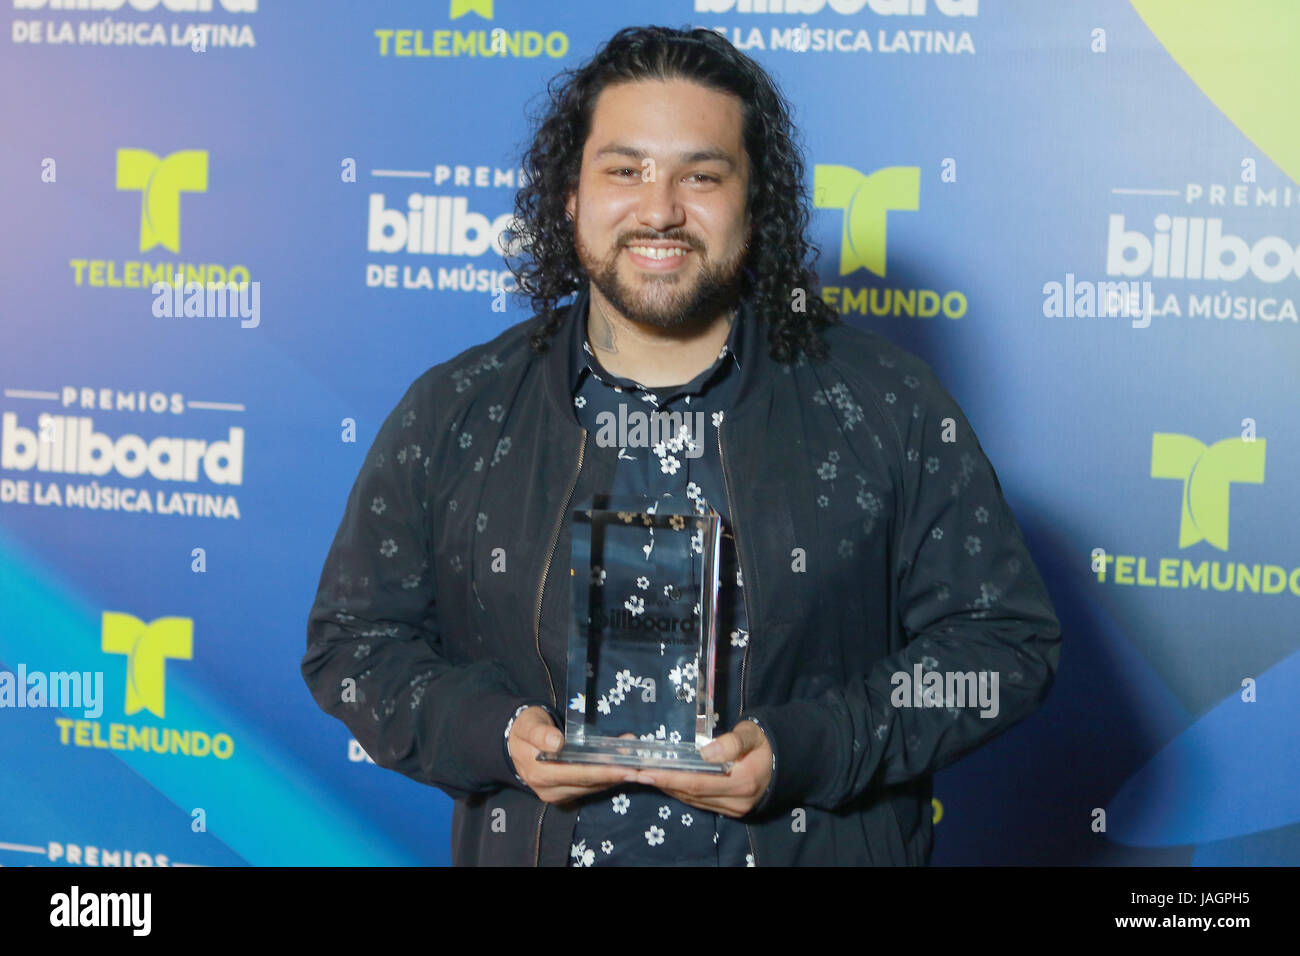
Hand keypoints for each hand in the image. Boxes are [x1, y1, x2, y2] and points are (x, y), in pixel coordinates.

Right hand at [508, 706, 636, 804]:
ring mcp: (558, 794)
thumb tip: (557, 743)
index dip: (603, 772)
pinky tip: (624, 766)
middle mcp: (550, 790)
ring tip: (638, 763)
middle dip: (617, 775)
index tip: (626, 768)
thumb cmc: (524, 728)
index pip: (578, 774)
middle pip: (590, 784)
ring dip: (616, 776)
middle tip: (643, 767)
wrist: (513, 742)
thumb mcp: (529, 723)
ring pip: (593, 788)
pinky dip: (608, 777)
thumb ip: (541, 733)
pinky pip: (591, 787)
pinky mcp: (565, 793)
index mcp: (540, 773)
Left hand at [629, 719, 772, 817]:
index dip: (670, 778)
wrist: (784, 760)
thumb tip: (706, 752)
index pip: (697, 783)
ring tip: (647, 776)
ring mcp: (735, 809)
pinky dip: (683, 793)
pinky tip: (668, 782)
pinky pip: (701, 803)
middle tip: (636, 773)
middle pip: (692, 794)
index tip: (646, 771)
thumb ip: (732, 741)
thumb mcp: (752, 733)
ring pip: (694, 801)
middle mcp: (738, 801)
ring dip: (670, 789)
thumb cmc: (764, 742)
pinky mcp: (732, 810)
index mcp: (743, 782)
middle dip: (663, 784)